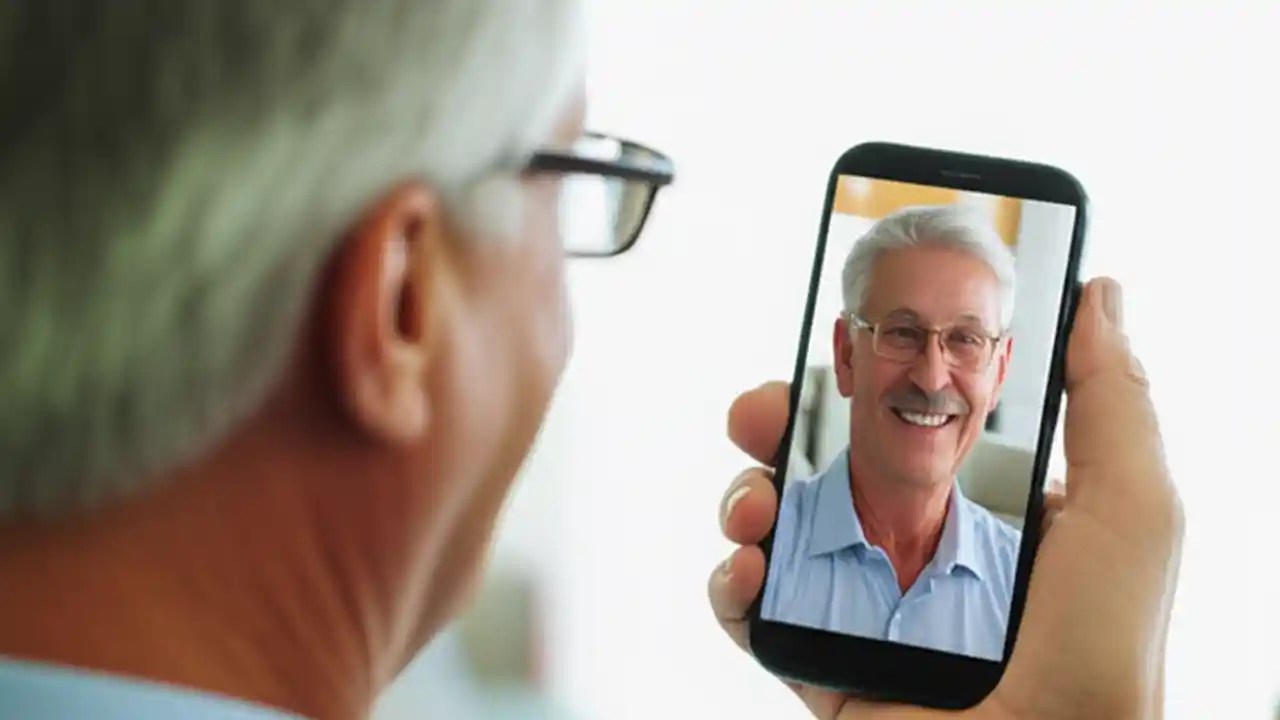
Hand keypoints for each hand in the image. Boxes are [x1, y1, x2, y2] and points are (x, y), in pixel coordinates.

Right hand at [709, 278, 1182, 718]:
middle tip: (759, 416)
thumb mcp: (1129, 502)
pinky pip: (750, 612)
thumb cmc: (1103, 645)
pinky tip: (748, 569)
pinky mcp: (816, 660)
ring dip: (741, 500)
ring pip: (769, 531)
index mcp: (970, 507)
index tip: (823, 353)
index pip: (889, 427)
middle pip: (811, 469)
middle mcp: (905, 549)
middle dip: (771, 431)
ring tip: (753, 508)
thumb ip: (1108, 394)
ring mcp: (855, 605)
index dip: (845, 388)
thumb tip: (1099, 295)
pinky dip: (729, 584)